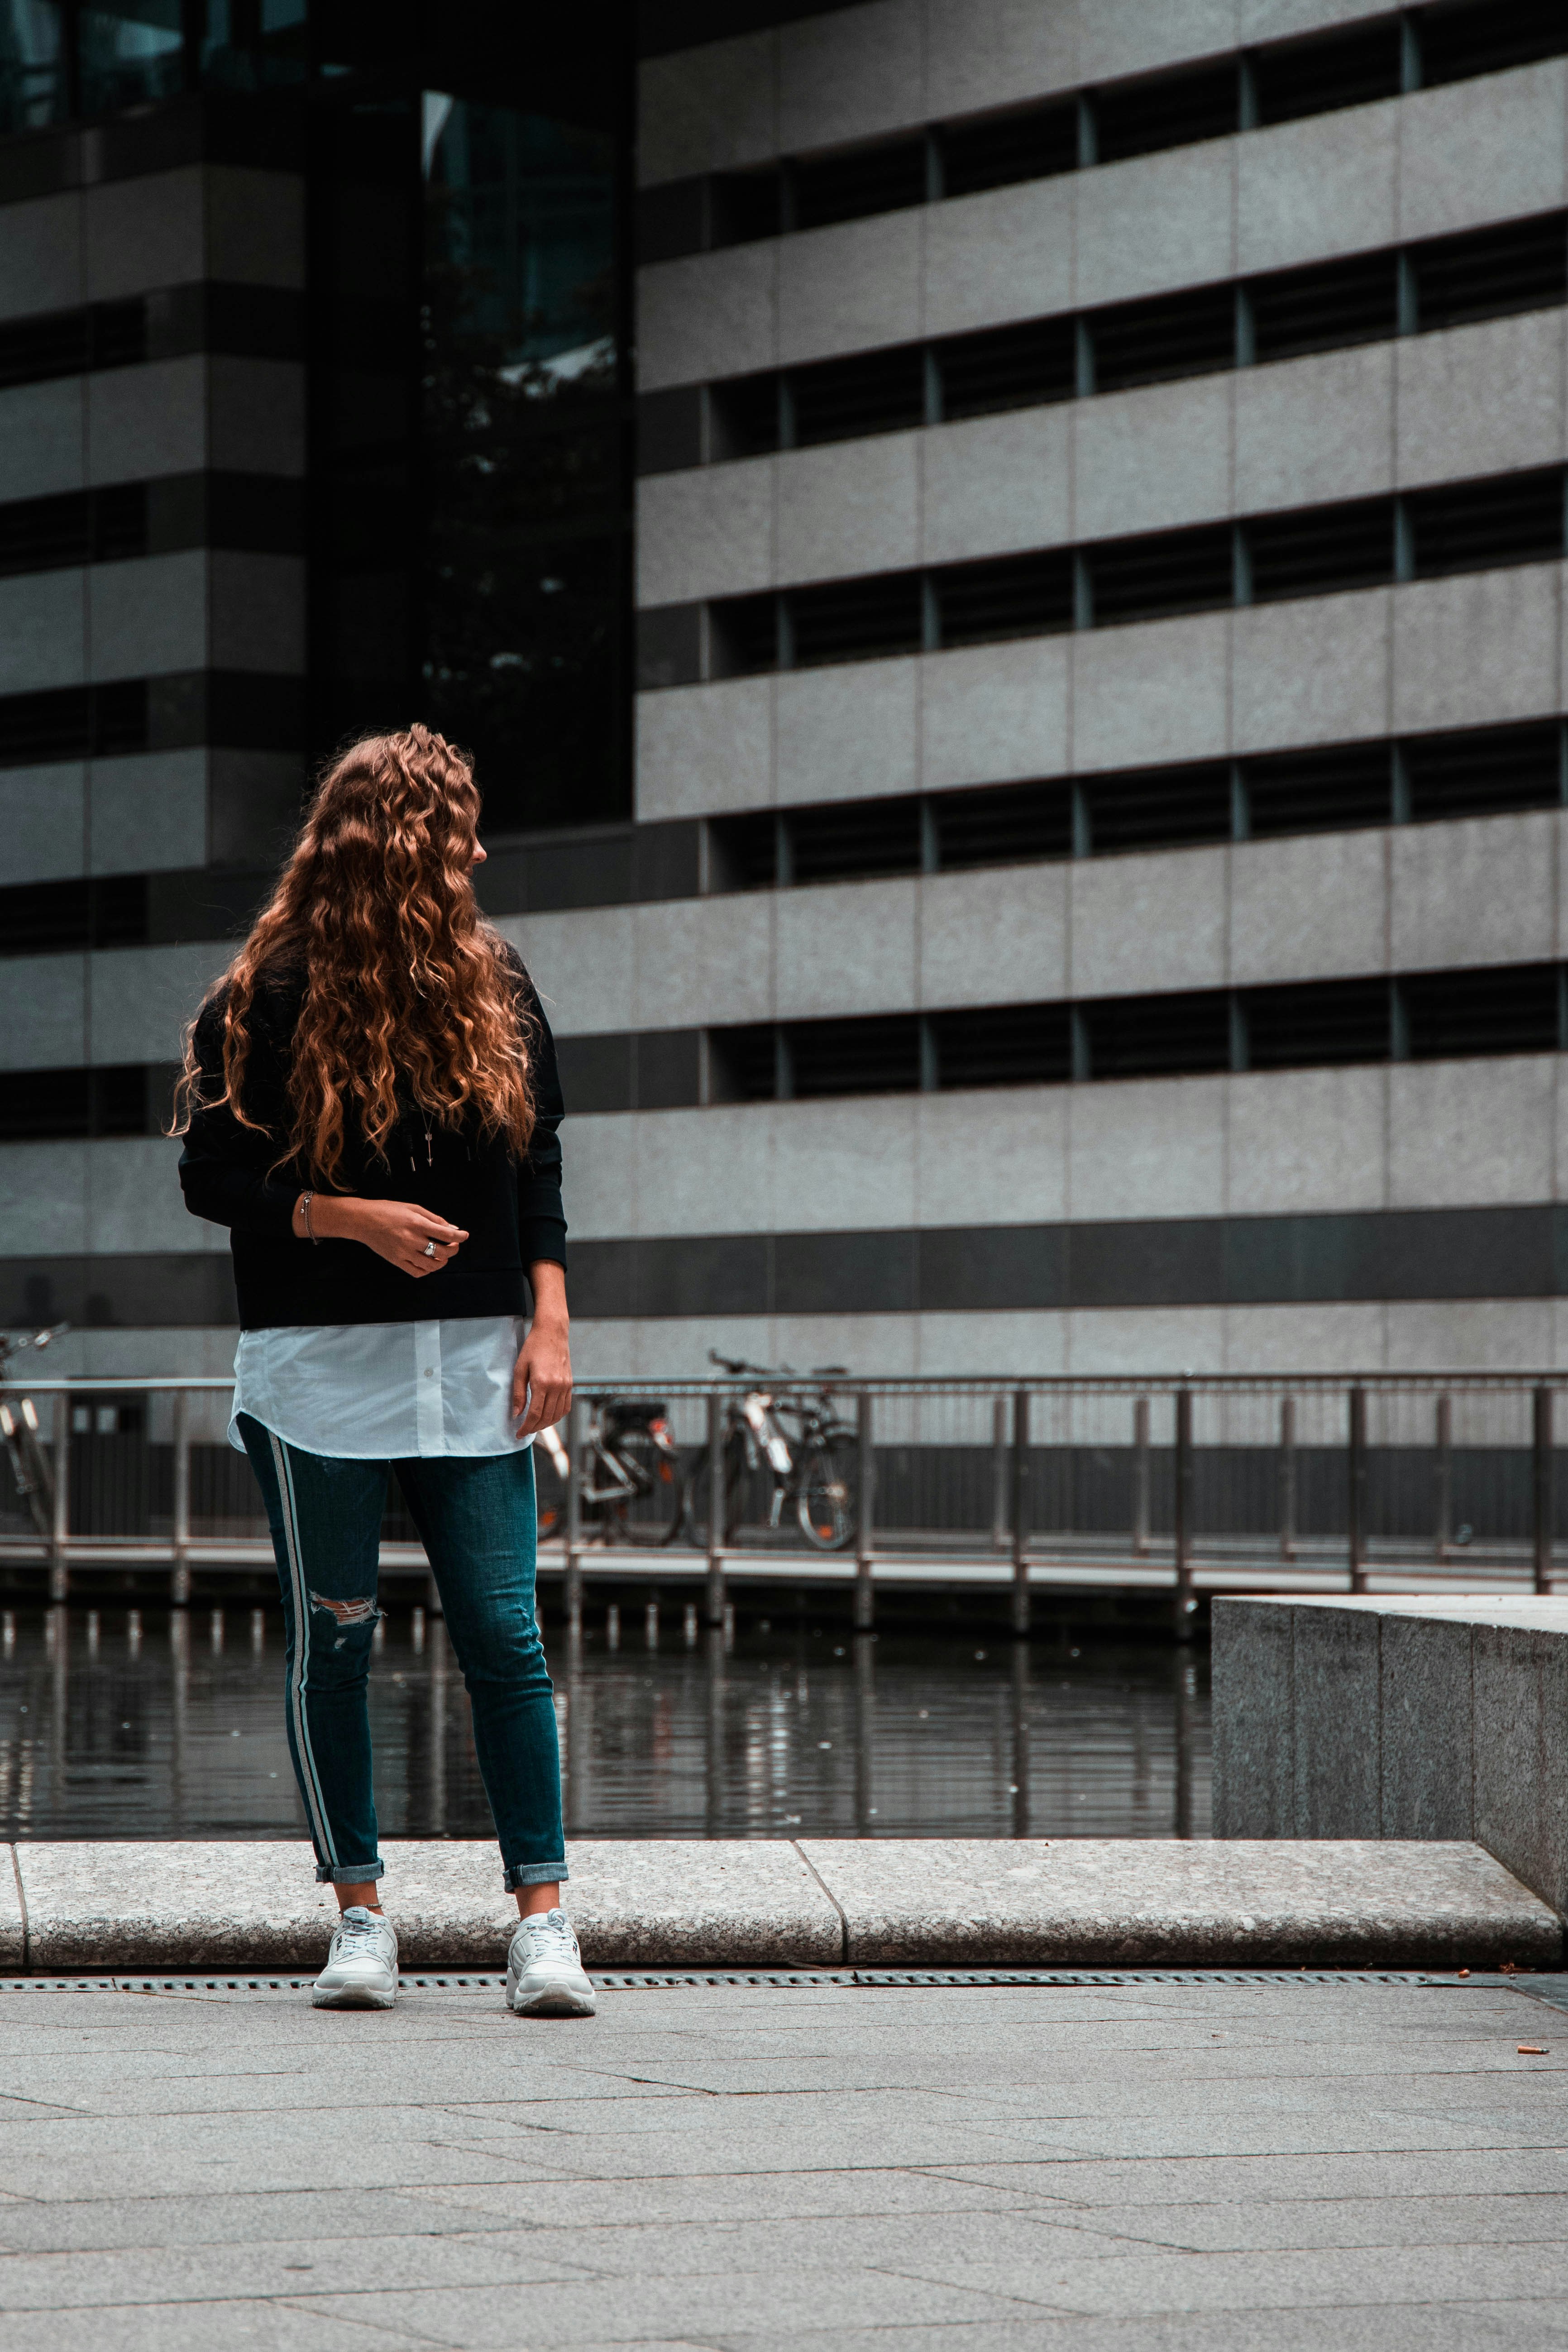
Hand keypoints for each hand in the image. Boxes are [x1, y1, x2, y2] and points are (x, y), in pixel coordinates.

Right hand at [305, 1194, 467, 1278]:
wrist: (363, 1221)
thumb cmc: (389, 1211)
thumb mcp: (414, 1208)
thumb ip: (435, 1219)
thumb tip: (453, 1229)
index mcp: (417, 1224)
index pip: (447, 1235)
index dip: (460, 1237)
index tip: (464, 1235)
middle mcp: (412, 1240)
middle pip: (443, 1252)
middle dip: (453, 1250)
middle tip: (453, 1245)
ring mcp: (404, 1253)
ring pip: (432, 1266)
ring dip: (442, 1262)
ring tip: (442, 1255)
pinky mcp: (397, 1261)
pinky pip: (417, 1272)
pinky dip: (427, 1270)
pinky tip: (428, 1262)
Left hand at [512, 1261, 570, 1437]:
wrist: (552, 1332)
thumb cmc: (533, 1348)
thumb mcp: (519, 1368)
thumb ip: (518, 1393)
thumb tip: (516, 1414)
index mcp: (542, 1383)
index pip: (535, 1414)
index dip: (526, 1427)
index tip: (518, 1433)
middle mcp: (556, 1386)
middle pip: (547, 1418)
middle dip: (534, 1428)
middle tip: (524, 1431)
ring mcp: (565, 1386)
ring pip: (558, 1415)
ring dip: (546, 1424)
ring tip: (534, 1426)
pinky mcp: (570, 1384)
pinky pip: (565, 1407)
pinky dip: (557, 1416)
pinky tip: (548, 1416)